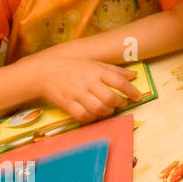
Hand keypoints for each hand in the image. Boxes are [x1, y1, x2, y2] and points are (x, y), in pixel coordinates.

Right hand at [19, 55, 141, 122]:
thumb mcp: (95, 64)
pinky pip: (83, 116)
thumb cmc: (74, 67)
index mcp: (96, 71)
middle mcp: (88, 82)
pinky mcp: (67, 104)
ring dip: (108, 111)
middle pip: (110, 97)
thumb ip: (115, 70)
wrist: (45, 73)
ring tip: (110, 109)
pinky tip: (95, 114)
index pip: (119, 81)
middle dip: (120, 103)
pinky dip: (92, 118)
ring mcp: (76, 94)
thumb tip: (134, 75)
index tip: (137, 97)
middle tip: (122, 103)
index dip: (131, 91)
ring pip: (98, 108)